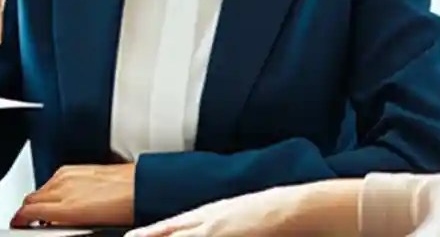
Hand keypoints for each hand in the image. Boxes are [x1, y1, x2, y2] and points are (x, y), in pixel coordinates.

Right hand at [11, 164, 135, 227]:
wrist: (142, 188)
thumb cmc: (124, 208)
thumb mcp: (89, 226)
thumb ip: (64, 224)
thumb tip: (52, 225)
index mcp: (65, 206)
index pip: (28, 210)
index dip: (19, 220)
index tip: (18, 225)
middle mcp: (64, 186)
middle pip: (31, 198)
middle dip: (27, 211)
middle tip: (30, 222)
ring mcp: (70, 174)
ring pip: (42, 187)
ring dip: (40, 200)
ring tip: (49, 212)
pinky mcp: (78, 167)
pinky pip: (55, 179)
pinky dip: (53, 189)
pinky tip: (63, 198)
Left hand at [124, 183, 354, 236]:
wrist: (293, 206)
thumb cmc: (272, 214)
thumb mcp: (239, 217)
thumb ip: (221, 224)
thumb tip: (209, 230)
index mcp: (209, 213)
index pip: (171, 225)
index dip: (150, 232)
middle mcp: (206, 218)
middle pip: (167, 230)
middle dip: (147, 236)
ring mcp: (213, 227)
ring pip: (176, 235)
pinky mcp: (222, 233)